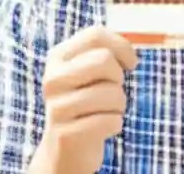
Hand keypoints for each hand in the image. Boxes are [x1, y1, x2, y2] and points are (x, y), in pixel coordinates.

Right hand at [30, 26, 137, 173]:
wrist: (65, 148)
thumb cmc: (85, 103)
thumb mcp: (87, 73)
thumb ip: (104, 53)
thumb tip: (130, 54)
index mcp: (58, 57)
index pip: (95, 35)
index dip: (122, 46)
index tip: (130, 63)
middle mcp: (53, 79)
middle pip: (104, 60)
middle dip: (119, 78)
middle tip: (111, 91)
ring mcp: (57, 107)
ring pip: (113, 93)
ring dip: (119, 105)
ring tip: (105, 111)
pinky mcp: (67, 134)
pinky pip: (111, 121)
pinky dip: (115, 124)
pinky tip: (102, 128)